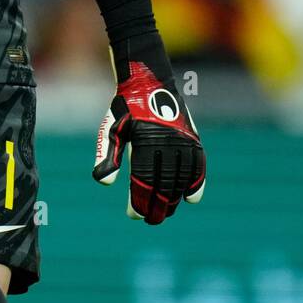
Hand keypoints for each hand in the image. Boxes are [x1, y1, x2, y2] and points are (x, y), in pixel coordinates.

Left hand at [93, 60, 204, 223]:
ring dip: (174, 199)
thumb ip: (108, 155)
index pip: (143, 181)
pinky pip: (198, 166)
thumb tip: (104, 183)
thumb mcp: (111, 129)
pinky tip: (190, 199)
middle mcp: (168, 142)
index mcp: (145, 142)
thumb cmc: (124, 108)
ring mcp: (183, 141)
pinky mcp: (193, 138)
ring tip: (166, 212)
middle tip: (150, 220)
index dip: (140, 201)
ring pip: (182, 179)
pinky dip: (196, 183)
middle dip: (157, 206)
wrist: (149, 82)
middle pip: (164, 184)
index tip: (134, 215)